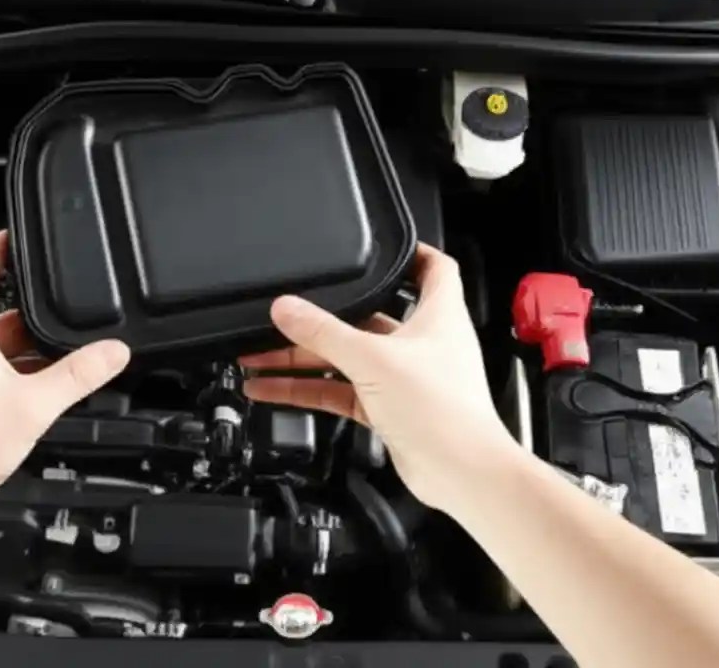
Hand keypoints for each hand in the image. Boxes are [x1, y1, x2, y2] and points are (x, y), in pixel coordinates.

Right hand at [241, 244, 516, 510]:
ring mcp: (404, 377)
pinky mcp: (389, 409)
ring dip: (304, 357)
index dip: (406, 252)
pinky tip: (272, 389)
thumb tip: (288, 308)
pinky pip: (339, 391)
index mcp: (437, 315)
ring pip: (346, 357)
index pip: (431, 267)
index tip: (374, 244)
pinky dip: (307, 390)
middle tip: (282, 315)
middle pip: (367, 316)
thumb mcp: (373, 360)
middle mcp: (422, 343)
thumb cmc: (445, 411)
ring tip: (258, 354)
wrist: (460, 473)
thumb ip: (325, 332)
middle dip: (322, 317)